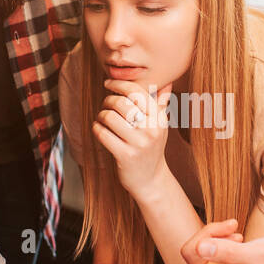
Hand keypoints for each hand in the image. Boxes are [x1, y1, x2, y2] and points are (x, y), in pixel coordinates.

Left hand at [93, 79, 172, 198]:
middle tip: (105, 106)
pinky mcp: (125, 156)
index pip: (137, 92)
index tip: (108, 84)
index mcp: (159, 119)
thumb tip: (167, 83)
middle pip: (121, 102)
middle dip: (108, 101)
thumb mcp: (160, 126)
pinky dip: (96, 128)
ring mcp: (139, 144)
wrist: (150, 180)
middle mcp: (151, 130)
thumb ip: (161, 104)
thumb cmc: (151, 148)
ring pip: (109, 117)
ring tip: (102, 119)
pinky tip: (99, 129)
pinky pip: (102, 133)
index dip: (119, 84)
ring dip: (101, 115)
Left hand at [122, 227, 263, 263]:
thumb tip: (202, 249)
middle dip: (207, 233)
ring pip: (201, 251)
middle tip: (231, 226)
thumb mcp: (258, 255)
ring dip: (217, 236)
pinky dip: (223, 241)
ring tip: (239, 233)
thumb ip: (228, 252)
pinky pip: (211, 252)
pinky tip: (239, 239)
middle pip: (191, 254)